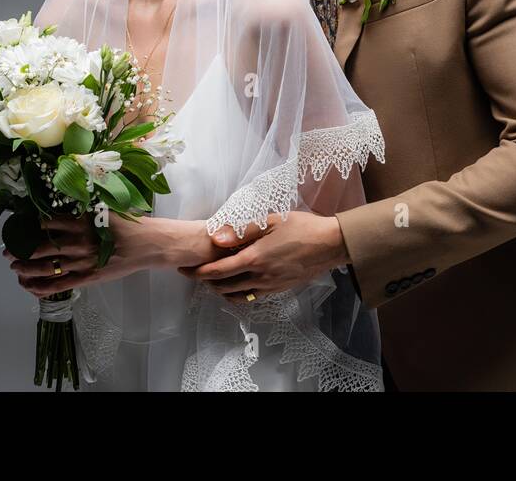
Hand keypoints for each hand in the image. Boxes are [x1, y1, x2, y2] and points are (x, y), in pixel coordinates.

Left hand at [3, 214, 210, 295]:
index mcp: (82, 222)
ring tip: (14, 267)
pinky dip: (42, 287)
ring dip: (25, 268)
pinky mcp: (88, 277)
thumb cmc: (127, 225)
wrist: (148, 244)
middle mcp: (78, 242)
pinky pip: (60, 285)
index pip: (47, 223)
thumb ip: (83, 209)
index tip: (18, 227)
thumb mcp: (104, 209)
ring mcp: (82, 261)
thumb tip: (62, 204)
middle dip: (20, 249)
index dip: (29, 226)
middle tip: (7, 250)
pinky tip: (29, 287)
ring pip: (46, 268)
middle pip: (40, 247)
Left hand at [177, 211, 348, 304]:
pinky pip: (252, 296)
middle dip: (204, 281)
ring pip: (236, 294)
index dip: (197, 272)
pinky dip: (237, 293)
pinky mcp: (279, 289)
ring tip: (211, 280)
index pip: (217, 271)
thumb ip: (241, 230)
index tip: (184, 269)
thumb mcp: (271, 220)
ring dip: (219, 289)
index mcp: (255, 258)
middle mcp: (260, 276)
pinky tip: (236, 285)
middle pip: (223, 286)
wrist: (331, 245)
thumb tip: (214, 238)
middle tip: (192, 273)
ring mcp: (270, 286)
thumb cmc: (303, 227)